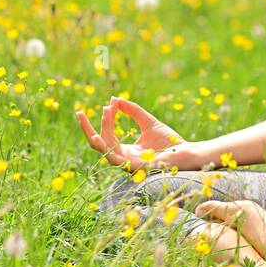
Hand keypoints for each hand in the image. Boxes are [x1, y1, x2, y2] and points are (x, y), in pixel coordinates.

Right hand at [76, 96, 196, 172]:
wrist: (186, 153)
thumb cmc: (170, 141)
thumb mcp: (148, 122)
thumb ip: (133, 111)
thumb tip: (115, 99)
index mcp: (125, 150)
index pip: (105, 136)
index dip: (103, 120)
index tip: (106, 103)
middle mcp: (123, 158)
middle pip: (98, 144)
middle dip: (88, 128)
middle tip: (79, 113)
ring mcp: (127, 164)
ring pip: (105, 149)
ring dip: (102, 130)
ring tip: (103, 113)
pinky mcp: (135, 167)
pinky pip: (115, 158)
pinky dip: (106, 147)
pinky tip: (100, 135)